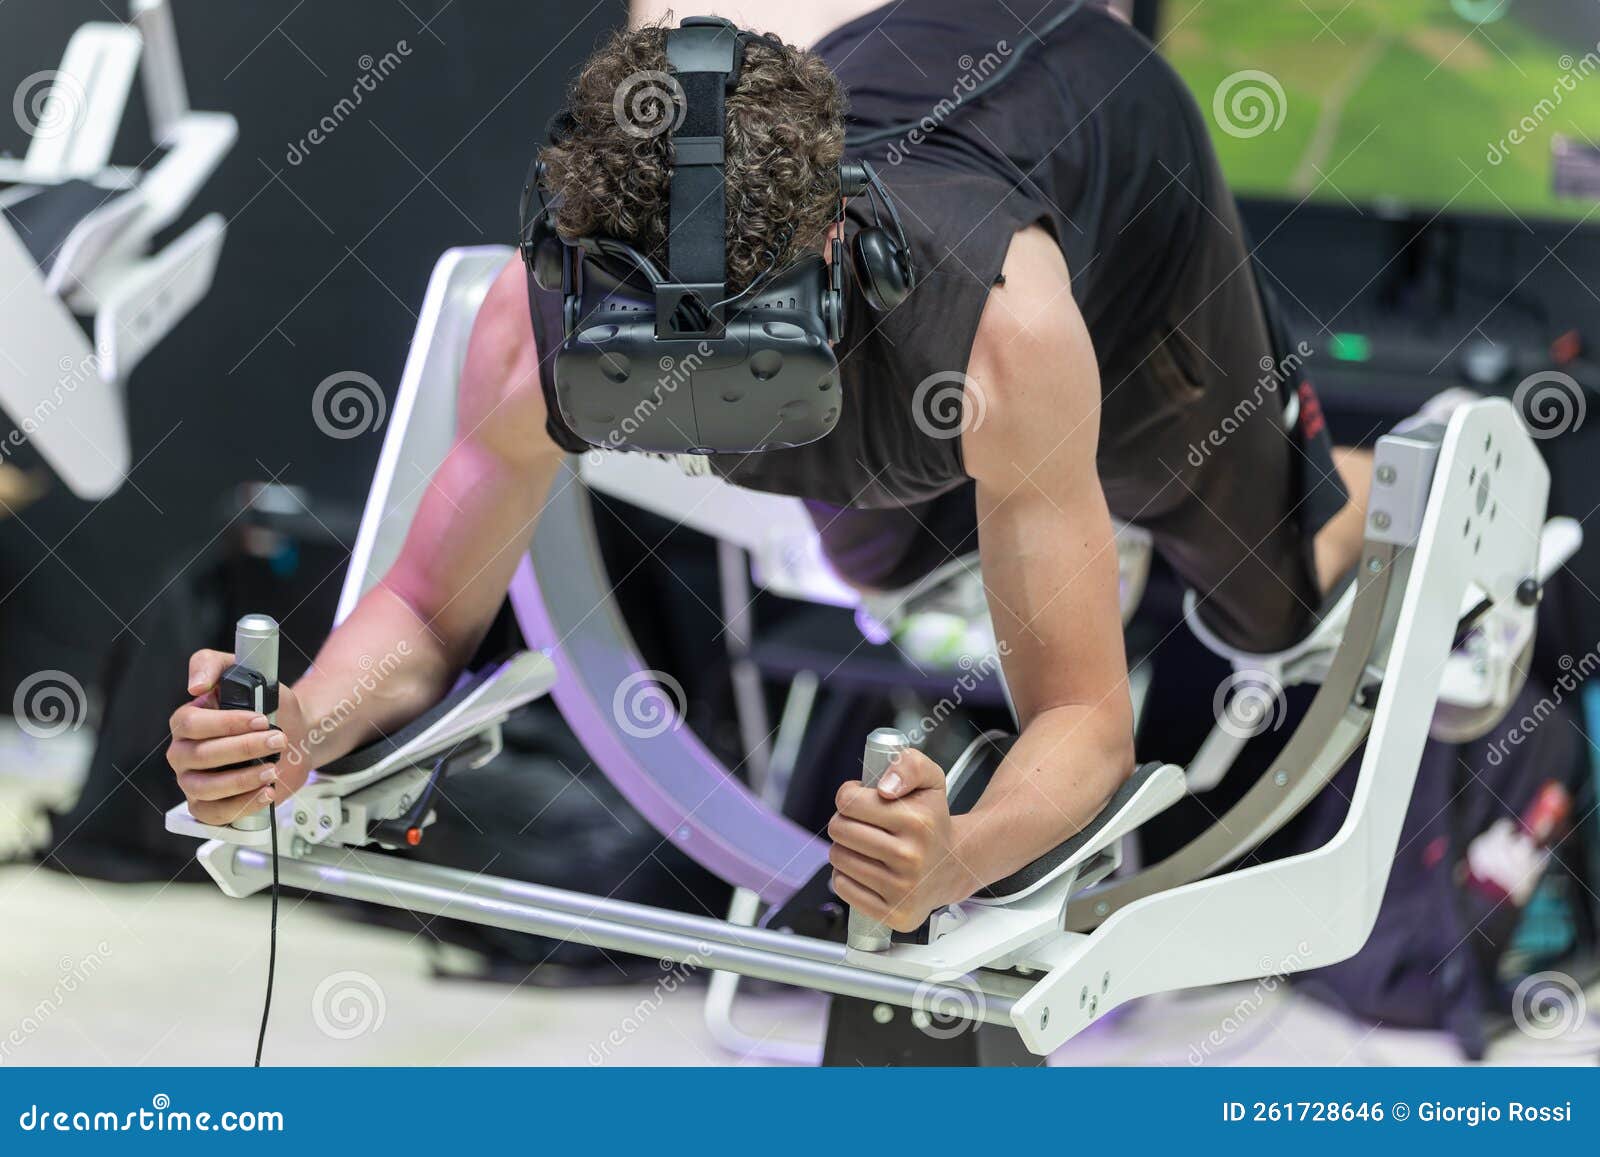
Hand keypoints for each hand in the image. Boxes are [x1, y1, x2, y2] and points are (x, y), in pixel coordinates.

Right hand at [166, 649, 310, 825]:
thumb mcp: (246, 672)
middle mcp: (183, 753)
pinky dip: (241, 806)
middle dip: (244, 748)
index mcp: (186, 721)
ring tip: (272, 769)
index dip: (226, 723)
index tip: (260, 720)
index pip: (191, 724)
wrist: (295, 733)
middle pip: (201, 756)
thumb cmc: (267, 705)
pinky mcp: (208, 805)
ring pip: (204, 788)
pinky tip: (265, 792)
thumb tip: (194, 684)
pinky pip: (214, 814)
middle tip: (277, 740)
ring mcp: (192, 782)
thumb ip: (213, 665)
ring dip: (241, 780)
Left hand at [827, 748, 977, 932]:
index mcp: (917, 821)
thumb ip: (909, 764)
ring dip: (845, 849)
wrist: (953, 866)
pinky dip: (847, 876)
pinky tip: (867, 869)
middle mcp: (910, 857)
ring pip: (838, 858)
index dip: (849, 796)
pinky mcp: (893, 913)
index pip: (849, 801)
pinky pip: (843, 887)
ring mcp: (902, 889)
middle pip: (839, 829)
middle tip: (863, 825)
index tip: (861, 800)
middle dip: (845, 822)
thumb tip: (885, 788)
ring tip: (866, 847)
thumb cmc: (933, 822)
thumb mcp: (930, 779)